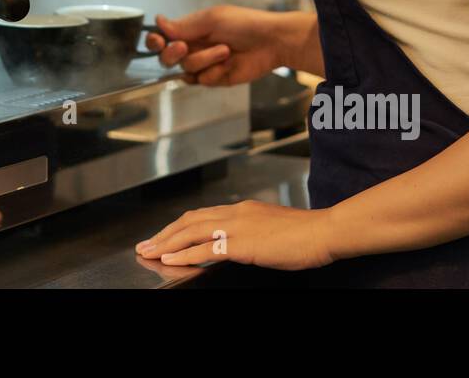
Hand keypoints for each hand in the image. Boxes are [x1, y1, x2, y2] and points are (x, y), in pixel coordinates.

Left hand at [135, 200, 334, 270]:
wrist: (324, 232)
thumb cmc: (305, 234)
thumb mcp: (271, 227)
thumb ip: (252, 230)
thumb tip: (238, 241)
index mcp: (242, 209)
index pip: (201, 215)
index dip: (178, 226)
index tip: (163, 236)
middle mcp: (236, 213)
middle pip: (189, 220)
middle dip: (164, 233)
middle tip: (145, 245)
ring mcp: (238, 227)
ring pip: (191, 232)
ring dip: (166, 243)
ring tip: (149, 252)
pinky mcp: (243, 244)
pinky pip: (206, 248)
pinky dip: (184, 254)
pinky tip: (170, 259)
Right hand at [145, 5, 290, 85]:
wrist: (271, 42)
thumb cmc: (244, 23)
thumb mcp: (211, 19)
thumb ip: (183, 25)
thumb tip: (158, 20)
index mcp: (191, 29)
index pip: (164, 37)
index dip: (155, 41)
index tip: (156, 40)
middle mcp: (194, 47)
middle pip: (167, 58)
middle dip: (172, 53)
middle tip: (183, 46)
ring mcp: (205, 64)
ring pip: (186, 69)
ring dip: (204, 59)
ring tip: (225, 50)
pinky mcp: (216, 78)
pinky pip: (202, 80)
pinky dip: (214, 72)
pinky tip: (228, 64)